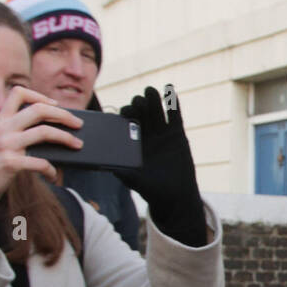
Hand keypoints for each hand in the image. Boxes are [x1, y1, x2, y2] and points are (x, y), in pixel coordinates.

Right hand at [0, 86, 82, 223]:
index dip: (40, 95)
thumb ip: (14, 134)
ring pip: (45, 132)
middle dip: (64, 115)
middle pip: (39, 110)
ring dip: (66, 138)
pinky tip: (53, 175)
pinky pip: (41, 162)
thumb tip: (51, 134)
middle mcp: (2, 129)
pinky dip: (51, 169)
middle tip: (78, 123)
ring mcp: (5, 145)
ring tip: (77, 145)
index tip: (55, 104)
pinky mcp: (10, 164)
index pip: (18, 93)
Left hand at [117, 85, 203, 240]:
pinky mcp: (178, 135)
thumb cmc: (152, 190)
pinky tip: (170, 90)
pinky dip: (173, 103)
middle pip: (142, 114)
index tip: (124, 111)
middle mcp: (147, 136)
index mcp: (134, 143)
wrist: (175, 196)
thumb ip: (124, 173)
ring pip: (158, 112)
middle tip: (137, 100)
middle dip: (139, 105)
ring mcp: (163, 134)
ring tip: (150, 90)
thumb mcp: (135, 181)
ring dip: (154, 100)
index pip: (128, 124)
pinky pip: (175, 116)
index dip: (126, 115)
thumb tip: (108, 167)